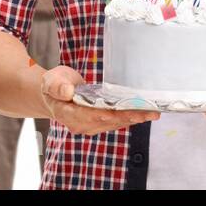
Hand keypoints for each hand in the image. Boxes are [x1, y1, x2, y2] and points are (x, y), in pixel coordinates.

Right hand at [41, 65, 159, 134]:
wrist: (55, 94)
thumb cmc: (54, 84)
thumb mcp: (51, 80)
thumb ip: (57, 86)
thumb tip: (67, 91)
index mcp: (69, 114)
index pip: (91, 116)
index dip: (110, 114)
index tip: (127, 110)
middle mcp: (81, 124)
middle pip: (108, 121)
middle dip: (130, 116)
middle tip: (150, 112)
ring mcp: (91, 125)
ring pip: (116, 123)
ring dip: (135, 118)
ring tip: (153, 112)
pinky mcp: (99, 122)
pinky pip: (117, 121)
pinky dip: (131, 117)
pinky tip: (145, 113)